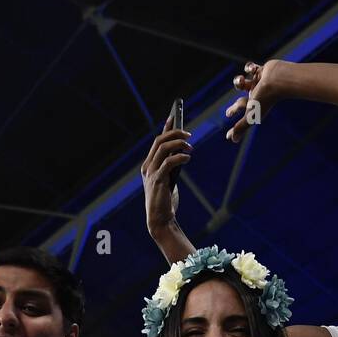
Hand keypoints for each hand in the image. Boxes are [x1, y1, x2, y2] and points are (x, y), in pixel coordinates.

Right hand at [140, 116, 190, 237]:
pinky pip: (168, 162)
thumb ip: (171, 167)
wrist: (160, 220)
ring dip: (178, 143)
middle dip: (174, 133)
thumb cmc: (165, 202)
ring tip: (190, 147)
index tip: (174, 117)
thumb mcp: (169, 180)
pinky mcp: (158, 180)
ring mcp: (151, 173)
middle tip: (189, 135)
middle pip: (159, 140)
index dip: (166, 128)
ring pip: (163, 148)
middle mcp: (147, 167)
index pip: (157, 141)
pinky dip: (179, 157)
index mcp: (148, 165)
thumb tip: (183, 152)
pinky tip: (188, 158)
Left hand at [225, 59, 288, 142]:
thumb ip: (241, 127)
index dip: (234, 121)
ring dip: (237, 81)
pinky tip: (251, 70)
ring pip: (242, 83)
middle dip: (236, 107)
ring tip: (240, 81)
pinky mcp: (262, 71)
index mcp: (254, 107)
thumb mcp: (250, 115)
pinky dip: (249, 68)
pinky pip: (251, 68)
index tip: (228, 125)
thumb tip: (232, 140)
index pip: (242, 116)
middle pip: (243, 103)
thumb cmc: (265, 98)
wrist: (278, 80)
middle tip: (228, 114)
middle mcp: (257, 97)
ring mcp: (259, 84)